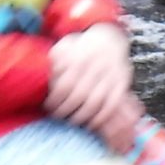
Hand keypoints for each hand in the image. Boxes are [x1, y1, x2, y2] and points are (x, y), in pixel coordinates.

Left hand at [47, 24, 140, 151]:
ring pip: (95, 102)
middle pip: (78, 96)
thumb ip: (53, 60)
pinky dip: (102, 117)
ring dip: (82, 116)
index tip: (48, 106)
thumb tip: (44, 76)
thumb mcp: (64, 47)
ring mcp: (110, 75)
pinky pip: (112, 104)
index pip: (64, 85)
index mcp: (78, 58)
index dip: (54, 100)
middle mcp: (95, 67)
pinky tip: (92, 123)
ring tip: (73, 121)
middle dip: (66, 110)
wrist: (109, 40)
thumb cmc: (80, 49)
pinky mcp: (121, 83)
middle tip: (58, 116)